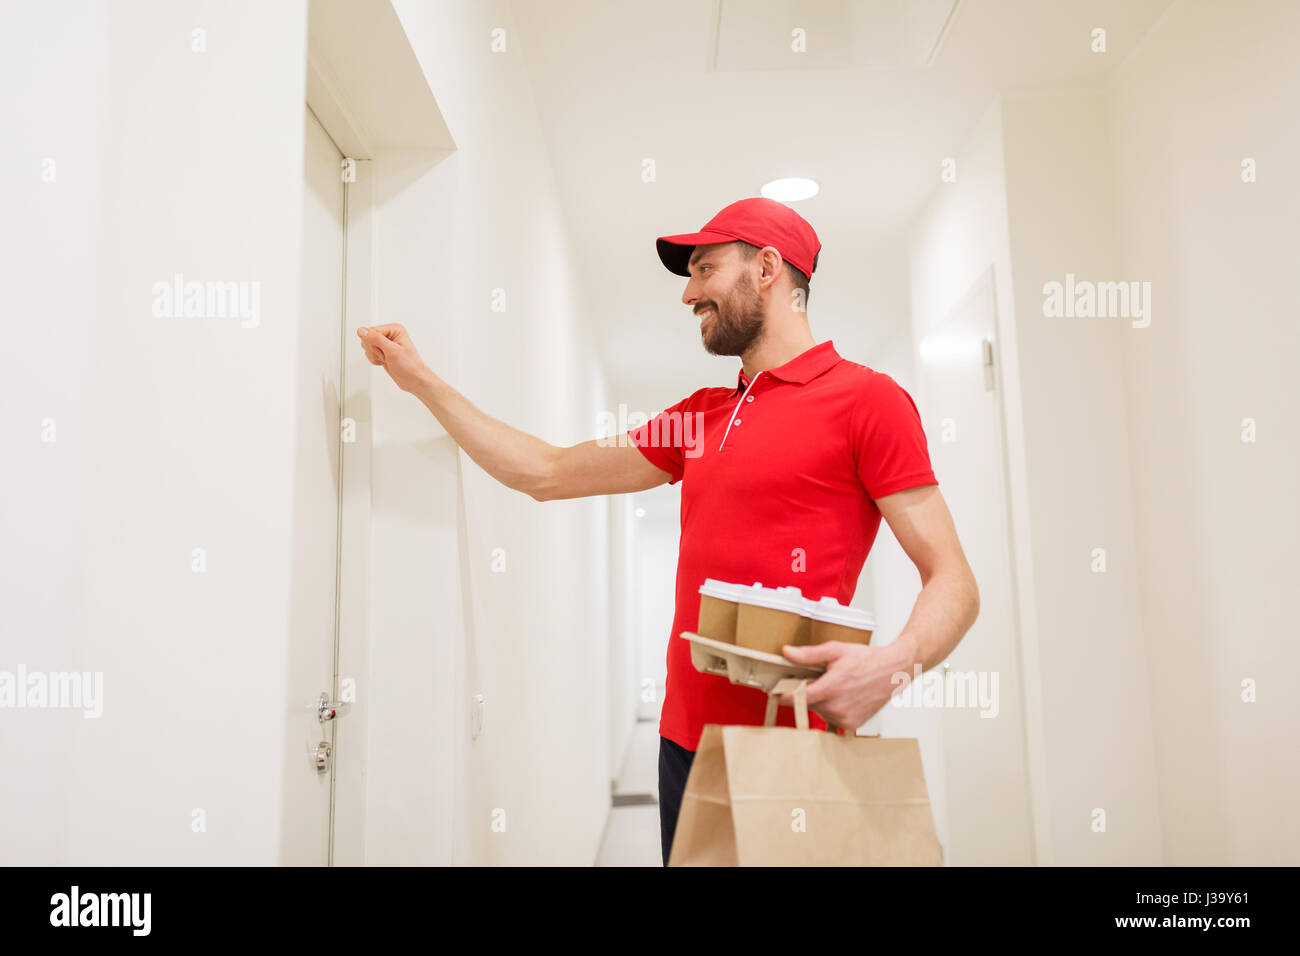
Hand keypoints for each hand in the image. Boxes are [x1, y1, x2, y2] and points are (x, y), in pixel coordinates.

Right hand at [357, 324, 431, 393]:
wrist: (414, 379)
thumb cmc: (410, 366)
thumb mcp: (392, 351)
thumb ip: (376, 339)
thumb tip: (362, 330)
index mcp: (394, 329)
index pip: (371, 331)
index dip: (374, 344)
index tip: (385, 351)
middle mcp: (389, 334)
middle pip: (367, 339)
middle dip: (375, 351)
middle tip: (387, 356)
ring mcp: (385, 343)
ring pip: (367, 347)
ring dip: (375, 356)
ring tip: (387, 359)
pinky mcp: (382, 351)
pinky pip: (369, 353)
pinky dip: (375, 360)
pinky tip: (385, 362)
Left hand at [778, 638, 918, 729]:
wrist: (893, 671)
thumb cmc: (866, 659)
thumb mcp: (835, 650)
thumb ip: (808, 654)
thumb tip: (786, 652)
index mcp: (830, 688)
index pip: (796, 698)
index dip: (785, 693)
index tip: (780, 687)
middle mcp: (837, 707)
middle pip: (806, 704)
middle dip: (807, 692)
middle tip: (818, 679)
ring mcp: (845, 718)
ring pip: (819, 711)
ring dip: (820, 701)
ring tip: (835, 686)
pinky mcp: (852, 725)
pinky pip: (832, 718)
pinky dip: (832, 708)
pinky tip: (843, 696)